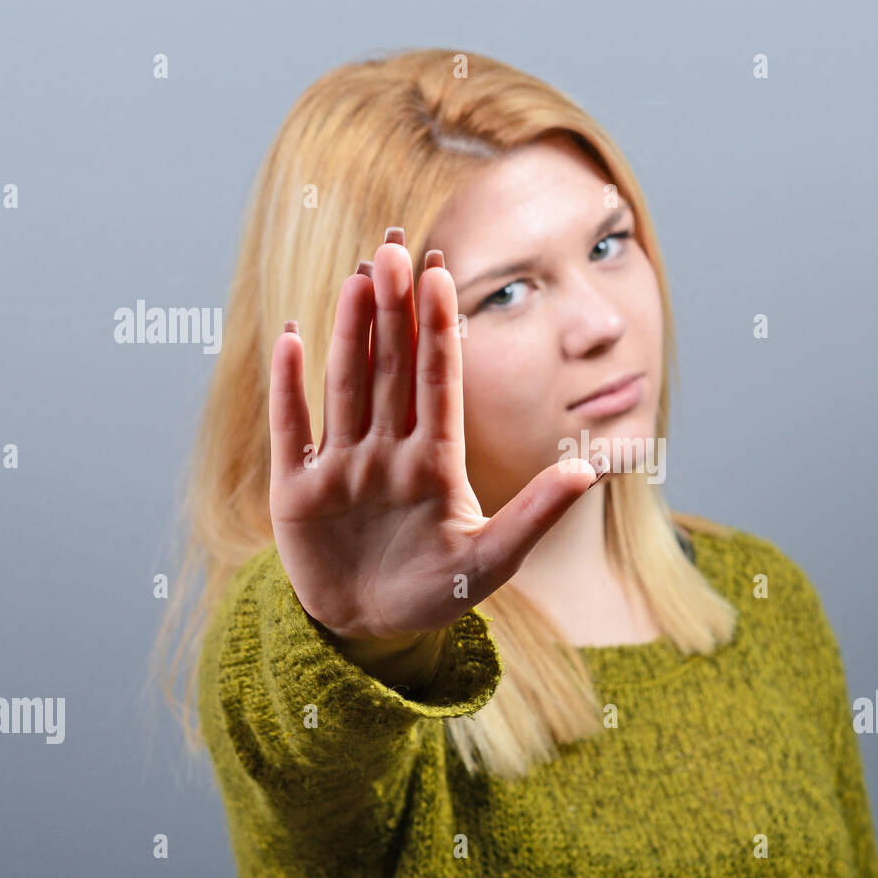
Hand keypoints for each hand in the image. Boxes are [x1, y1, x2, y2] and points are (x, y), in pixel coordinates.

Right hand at [268, 232, 603, 643]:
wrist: (372, 631)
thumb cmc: (435, 593)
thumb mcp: (492, 560)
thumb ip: (535, 514)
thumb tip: (588, 471)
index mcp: (435, 462)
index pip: (439, 382)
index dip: (440, 329)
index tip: (444, 271)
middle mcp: (388, 452)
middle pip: (391, 369)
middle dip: (395, 310)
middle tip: (396, 246)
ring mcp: (342, 467)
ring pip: (347, 386)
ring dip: (350, 333)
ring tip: (358, 277)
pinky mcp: (297, 492)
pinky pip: (294, 431)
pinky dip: (290, 389)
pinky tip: (293, 338)